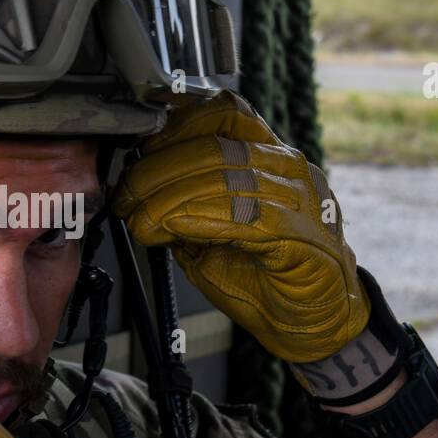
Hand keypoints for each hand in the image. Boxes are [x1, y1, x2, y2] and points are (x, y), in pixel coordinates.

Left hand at [113, 91, 368, 362]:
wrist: (310, 323)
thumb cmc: (262, 276)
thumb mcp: (208, 234)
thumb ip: (182, 207)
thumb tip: (137, 191)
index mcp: (268, 155)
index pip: (224, 113)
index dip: (175, 127)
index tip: (138, 153)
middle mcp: (288, 167)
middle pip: (216, 145)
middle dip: (158, 170)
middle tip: (127, 197)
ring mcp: (301, 198)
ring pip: (226, 177)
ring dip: (170, 199)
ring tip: (141, 219)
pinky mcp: (304, 236)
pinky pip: (246, 216)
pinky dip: (200, 219)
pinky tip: (173, 229)